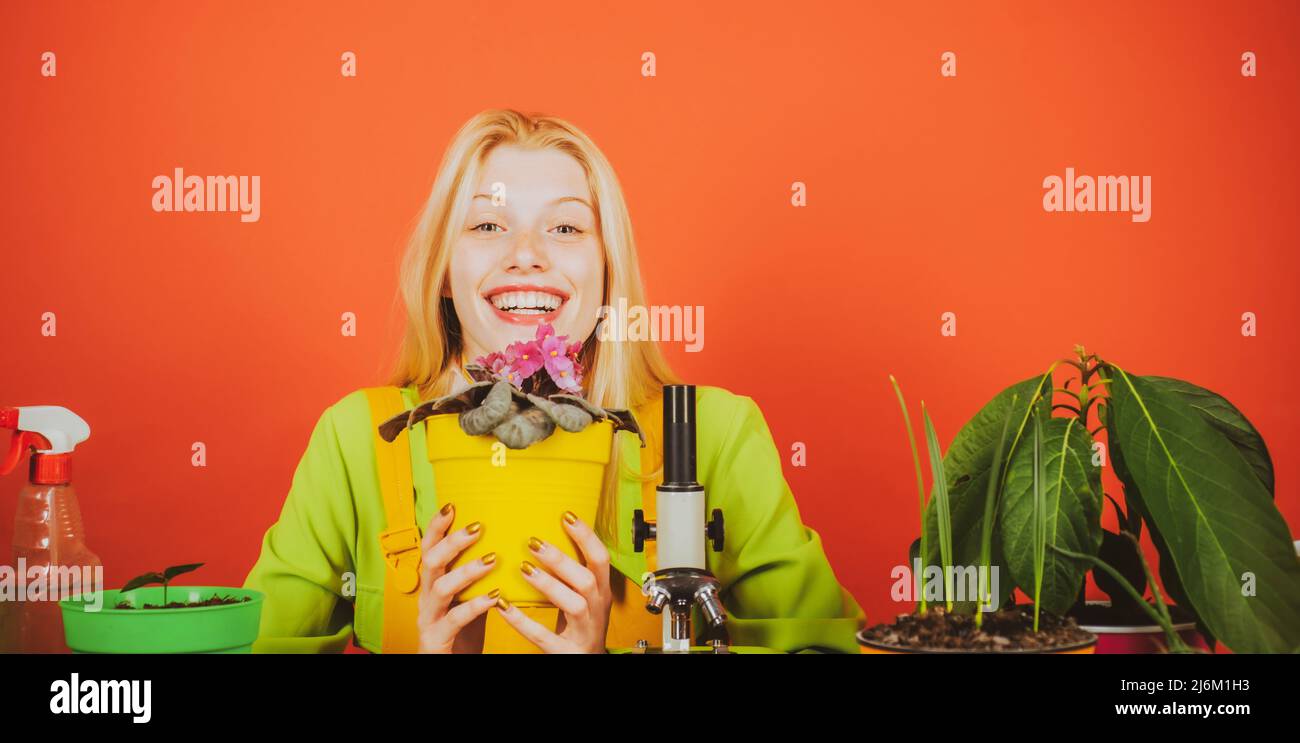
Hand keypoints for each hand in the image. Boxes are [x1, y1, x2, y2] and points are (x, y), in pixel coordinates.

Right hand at [416, 503, 499, 653]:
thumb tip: (504, 543)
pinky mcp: (437, 639)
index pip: (429, 547)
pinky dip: (476, 605)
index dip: (436, 526)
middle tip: (478, 527)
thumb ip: (478, 574)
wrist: (447, 666)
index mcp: (432, 583)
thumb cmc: (462, 631)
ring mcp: (429, 618)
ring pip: (441, 588)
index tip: (452, 505)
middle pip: (431, 561)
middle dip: (452, 542)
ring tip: (493, 559)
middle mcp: (426, 597)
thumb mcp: (468, 596)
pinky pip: (455, 619)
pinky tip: (495, 596)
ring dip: (467, 571)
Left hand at [495, 511, 612, 653]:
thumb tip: (545, 535)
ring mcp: (584, 631)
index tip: (566, 515)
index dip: (587, 537)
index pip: (601, 559)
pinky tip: (503, 606)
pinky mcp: (566, 652)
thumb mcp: (585, 596)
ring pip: (573, 605)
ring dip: (549, 585)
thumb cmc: (582, 624)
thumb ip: (571, 572)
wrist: (588, 663)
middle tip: (533, 542)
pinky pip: (544, 636)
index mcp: (602, 591)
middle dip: (561, 560)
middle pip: (587, 581)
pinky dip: (523, 621)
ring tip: (523, 569)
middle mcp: (597, 609)